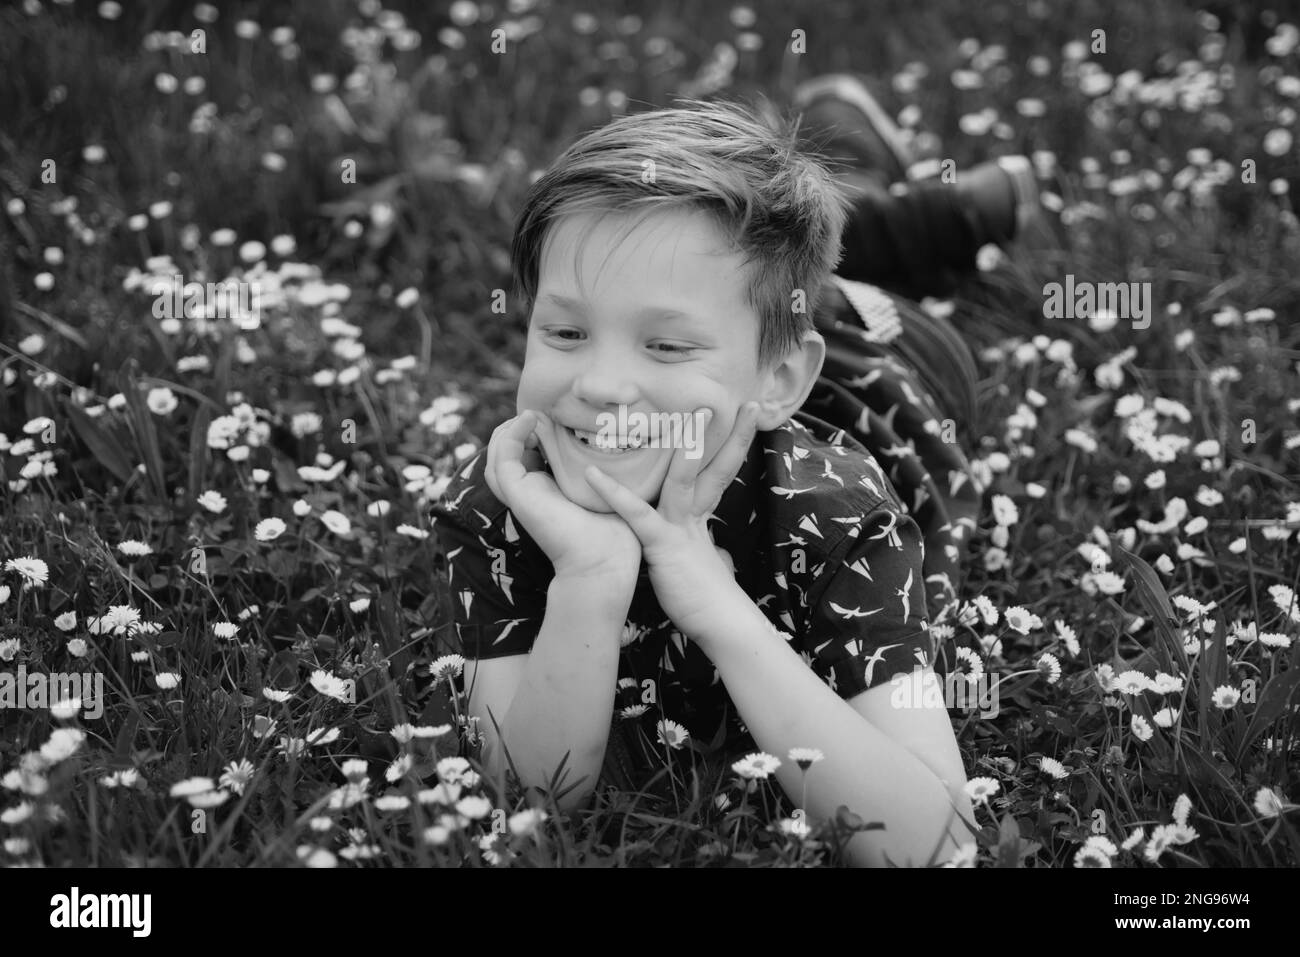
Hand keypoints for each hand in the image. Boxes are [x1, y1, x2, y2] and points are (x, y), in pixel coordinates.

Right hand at [484, 410, 642, 579]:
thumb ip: (607, 471)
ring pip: (496, 456)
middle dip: (515, 429)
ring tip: (530, 413)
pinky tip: (530, 420)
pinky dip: (510, 436)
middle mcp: (532, 493)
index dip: (533, 434)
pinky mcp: (519, 495)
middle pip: (505, 455)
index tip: (554, 416)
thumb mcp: (611, 492)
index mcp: (549, 492)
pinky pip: (502, 459)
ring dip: (508, 430)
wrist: (605, 565)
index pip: (527, 457)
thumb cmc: (617, 535)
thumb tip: (623, 442)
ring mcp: (522, 495)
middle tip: (537, 412)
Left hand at [582, 400, 760, 643]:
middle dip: (732, 434)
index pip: (720, 473)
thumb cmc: (708, 598)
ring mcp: (681, 527)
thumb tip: (709, 547)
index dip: (734, 446)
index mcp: (702, 517)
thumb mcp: (704, 562)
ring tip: (683, 415)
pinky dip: (615, 493)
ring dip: (682, 446)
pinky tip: (592, 474)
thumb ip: (701, 545)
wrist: (719, 623)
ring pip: (682, 478)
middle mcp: (695, 515)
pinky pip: (638, 515)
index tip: (745, 421)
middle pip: (716, 466)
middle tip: (745, 402)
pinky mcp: (664, 545)